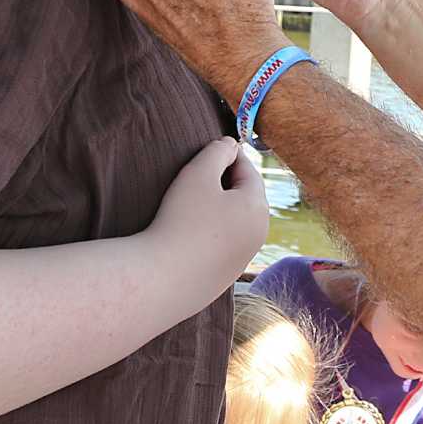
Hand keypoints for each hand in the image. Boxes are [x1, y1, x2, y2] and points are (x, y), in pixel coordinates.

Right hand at [144, 137, 268, 295]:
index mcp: (258, 206)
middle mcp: (259, 233)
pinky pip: (222, 245)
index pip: (248, 171)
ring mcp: (244, 257)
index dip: (229, 156)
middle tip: (198, 175)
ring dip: (218, 209)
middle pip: (245, 197)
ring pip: (235, 221)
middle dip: (225, 183)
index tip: (210, 148)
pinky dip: (210, 234)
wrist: (163, 280)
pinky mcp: (226, 275)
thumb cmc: (181, 221)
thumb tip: (230, 144)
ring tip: (191, 204)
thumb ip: (216, 153)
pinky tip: (189, 233)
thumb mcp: (198, 175)